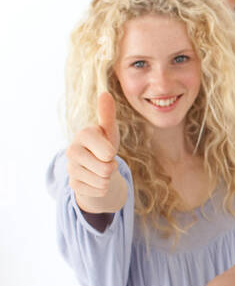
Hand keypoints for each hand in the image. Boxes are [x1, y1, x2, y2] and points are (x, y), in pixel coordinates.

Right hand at [65, 91, 121, 208]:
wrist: (95, 166)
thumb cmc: (104, 145)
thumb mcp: (109, 131)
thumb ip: (107, 114)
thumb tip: (105, 94)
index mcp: (83, 134)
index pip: (108, 152)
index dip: (112, 153)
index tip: (106, 149)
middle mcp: (72, 150)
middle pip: (107, 169)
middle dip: (112, 168)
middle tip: (104, 161)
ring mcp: (71, 168)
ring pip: (103, 182)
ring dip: (107, 178)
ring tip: (100, 169)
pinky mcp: (73, 185)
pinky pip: (99, 191)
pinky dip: (102, 188)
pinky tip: (94, 179)